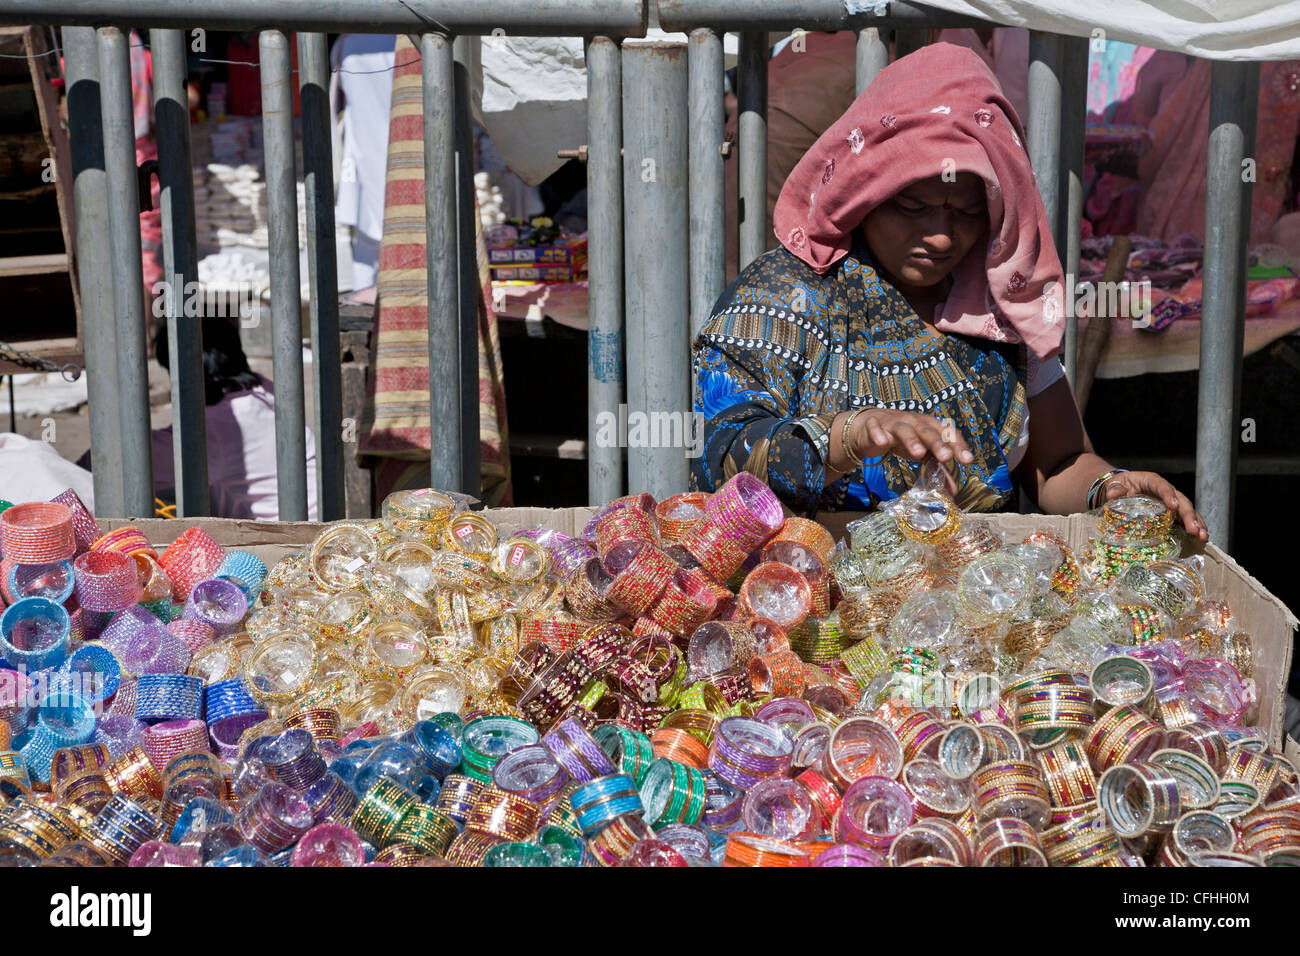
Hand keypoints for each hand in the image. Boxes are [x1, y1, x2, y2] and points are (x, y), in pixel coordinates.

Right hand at [849, 409, 974, 493]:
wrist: (870, 427)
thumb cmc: (902, 439)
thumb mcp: (922, 454)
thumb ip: (937, 469)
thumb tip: (952, 491)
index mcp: (930, 427)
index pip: (947, 433)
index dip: (958, 445)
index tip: (967, 460)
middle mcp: (914, 422)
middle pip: (927, 431)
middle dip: (937, 443)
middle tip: (946, 457)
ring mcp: (894, 422)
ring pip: (904, 430)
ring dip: (912, 440)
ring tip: (918, 453)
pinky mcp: (875, 425)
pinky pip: (876, 428)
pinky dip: (879, 434)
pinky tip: (882, 442)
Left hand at [1100, 470, 1208, 541]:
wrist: (1121, 490)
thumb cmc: (1119, 486)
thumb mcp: (1115, 485)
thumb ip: (1115, 489)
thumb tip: (1113, 494)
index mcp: (1152, 481)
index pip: (1162, 487)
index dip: (1169, 496)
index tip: (1174, 507)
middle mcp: (1167, 491)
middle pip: (1182, 501)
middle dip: (1189, 516)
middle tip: (1194, 530)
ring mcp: (1172, 503)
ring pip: (1188, 511)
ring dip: (1197, 524)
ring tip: (1203, 537)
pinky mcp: (1172, 514)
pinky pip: (1185, 520)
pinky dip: (1194, 528)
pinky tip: (1200, 539)